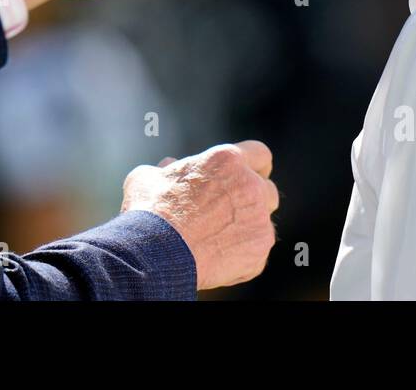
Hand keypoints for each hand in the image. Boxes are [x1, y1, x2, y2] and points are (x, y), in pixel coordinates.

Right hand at [121, 140, 278, 289]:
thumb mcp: (148, 177)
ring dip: (248, 228)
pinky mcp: (258, 251)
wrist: (156, 253)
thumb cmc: (149, 211)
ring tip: (219, 241)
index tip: (246, 177)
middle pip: (267, 190)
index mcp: (228, 160)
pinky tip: (217, 260)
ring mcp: (258, 220)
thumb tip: (169, 166)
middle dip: (253, 200)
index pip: (259, 154)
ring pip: (263, 223)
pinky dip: (241, 256)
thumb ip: (167, 169)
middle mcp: (250, 186)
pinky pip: (256, 252)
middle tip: (230, 213)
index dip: (254, 166)